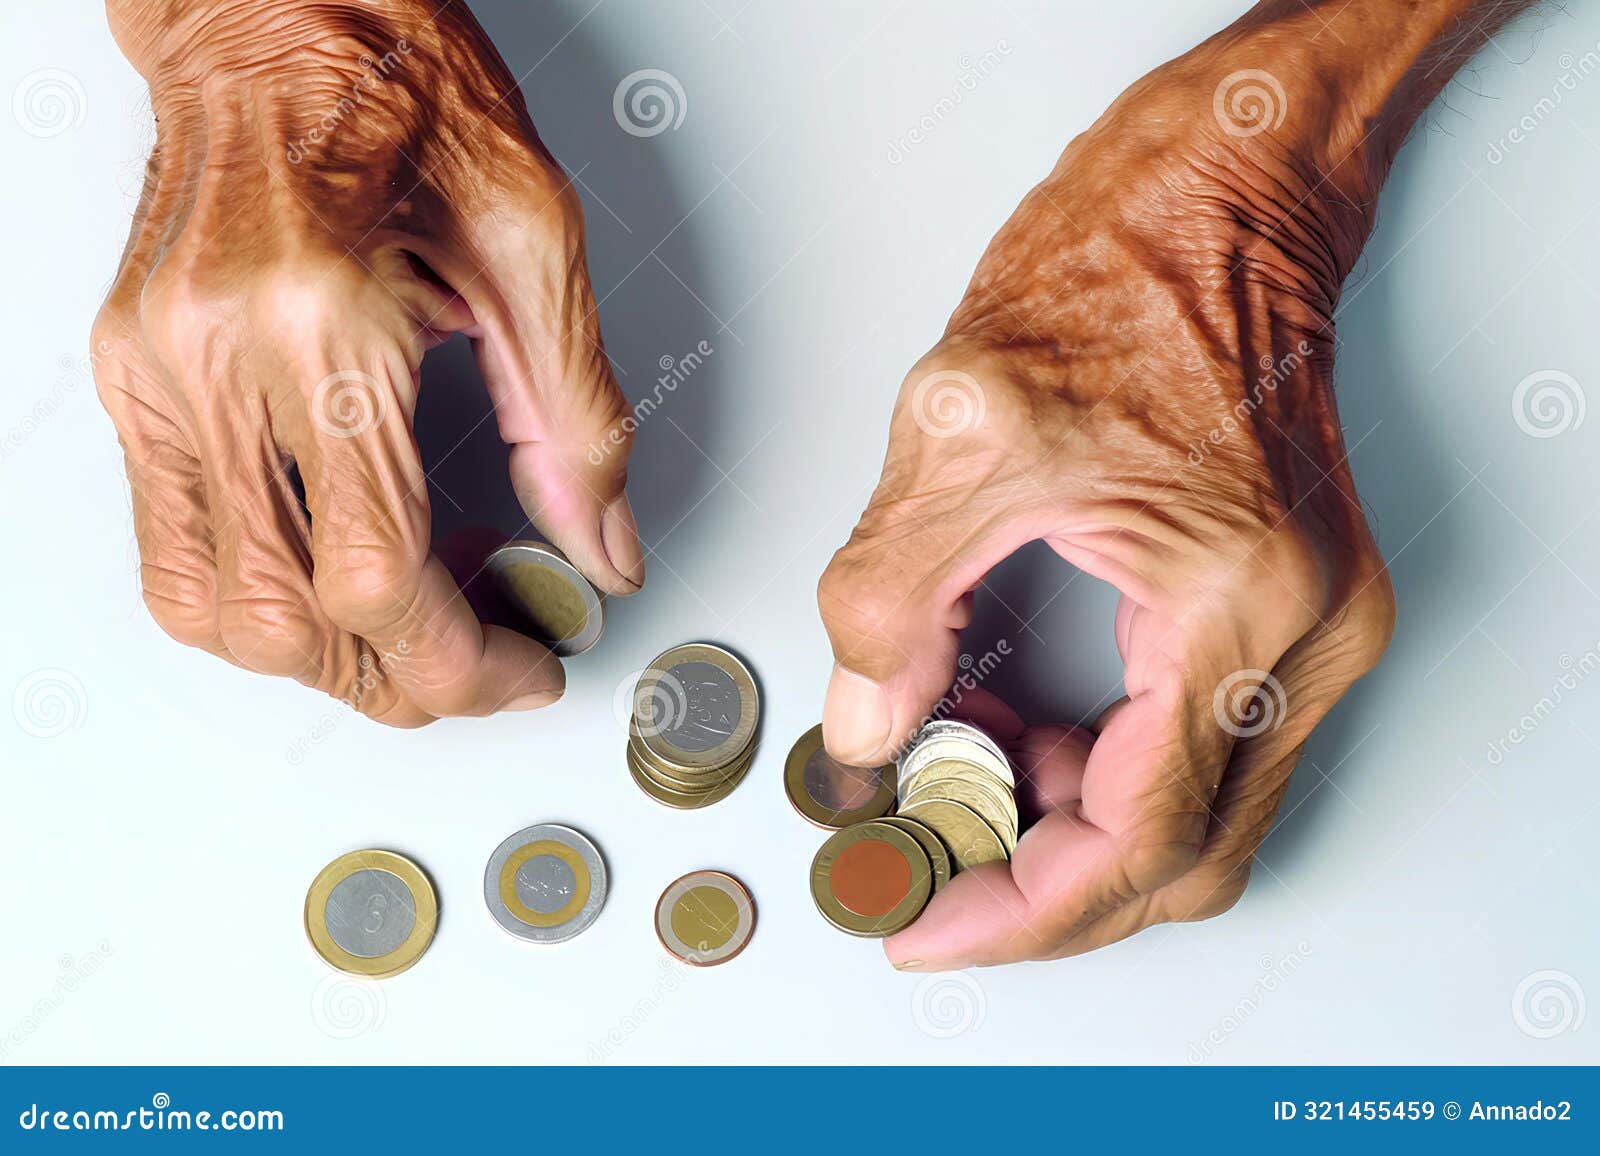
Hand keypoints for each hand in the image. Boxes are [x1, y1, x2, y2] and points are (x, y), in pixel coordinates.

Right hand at [93, 0, 642, 724]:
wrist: (283, 12)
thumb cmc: (404, 92)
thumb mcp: (535, 241)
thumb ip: (577, 419)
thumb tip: (603, 549)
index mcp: (318, 317)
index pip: (375, 574)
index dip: (460, 661)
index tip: (525, 666)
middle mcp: (211, 354)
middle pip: (287, 619)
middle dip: (399, 679)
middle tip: (484, 663)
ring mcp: (153, 372)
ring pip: (211, 607)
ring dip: (326, 659)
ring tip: (417, 631)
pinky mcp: (130, 376)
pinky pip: (170, 546)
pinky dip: (262, 600)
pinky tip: (341, 576)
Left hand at [818, 0, 1524, 965]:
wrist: (1205, 205)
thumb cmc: (1109, 282)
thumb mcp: (959, 433)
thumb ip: (894, 599)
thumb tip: (863, 731)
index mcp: (1238, 603)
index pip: (1139, 839)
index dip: (1021, 911)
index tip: (924, 927)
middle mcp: (1306, 636)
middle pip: (1186, 859)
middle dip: (1045, 890)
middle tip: (928, 881)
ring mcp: (1313, 628)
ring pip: (1198, 816)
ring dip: (1070, 828)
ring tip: (955, 776)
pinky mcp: (1287, 611)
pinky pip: (1198, 748)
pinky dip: (1099, 768)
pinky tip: (1011, 724)